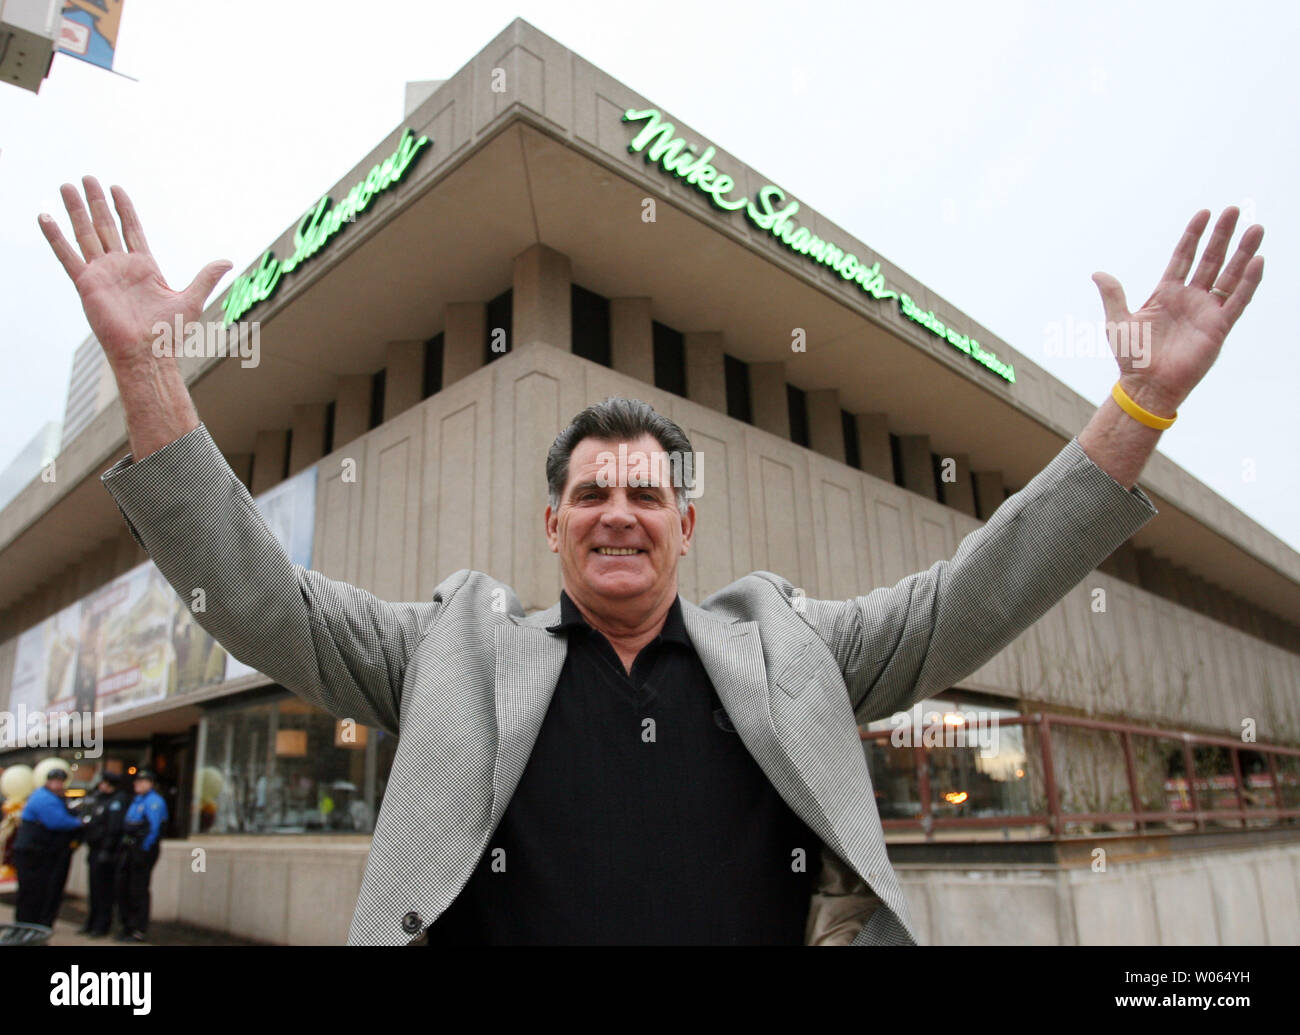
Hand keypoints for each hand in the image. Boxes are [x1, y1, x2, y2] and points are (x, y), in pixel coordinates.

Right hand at [38, 177, 230, 370]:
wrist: (148, 354)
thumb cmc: (169, 334)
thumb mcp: (192, 299)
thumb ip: (206, 277)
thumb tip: (227, 261)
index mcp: (144, 267)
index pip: (131, 229)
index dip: (124, 209)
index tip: (116, 188)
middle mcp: (120, 267)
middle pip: (106, 226)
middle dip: (96, 202)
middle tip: (87, 178)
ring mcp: (102, 274)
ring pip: (85, 234)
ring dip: (76, 210)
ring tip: (66, 186)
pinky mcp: (87, 284)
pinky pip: (67, 256)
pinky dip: (55, 237)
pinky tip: (45, 217)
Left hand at [1091, 207, 1263, 416]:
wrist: (1146, 386)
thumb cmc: (1132, 358)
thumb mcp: (1118, 322)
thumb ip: (1113, 295)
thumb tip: (1098, 273)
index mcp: (1166, 294)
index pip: (1184, 257)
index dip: (1194, 235)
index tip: (1204, 213)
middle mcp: (1190, 299)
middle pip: (1210, 260)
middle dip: (1222, 235)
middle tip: (1234, 210)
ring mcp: (1206, 311)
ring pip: (1230, 275)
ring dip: (1243, 252)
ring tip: (1256, 228)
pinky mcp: (1219, 327)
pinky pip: (1237, 300)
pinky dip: (1248, 282)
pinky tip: (1257, 261)